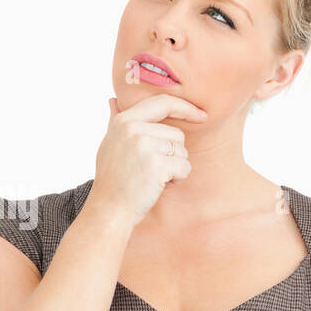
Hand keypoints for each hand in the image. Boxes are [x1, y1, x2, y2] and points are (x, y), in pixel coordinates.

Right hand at [86, 94, 207, 227]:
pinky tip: (158, 186)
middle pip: (177, 134)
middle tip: (153, 169)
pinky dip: (177, 179)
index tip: (202, 115)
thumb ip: (115, 121)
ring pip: (182, 151)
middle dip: (173, 154)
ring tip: (153, 178)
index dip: (185, 107)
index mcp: (124, 121)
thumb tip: (113, 100)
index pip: (162, 103)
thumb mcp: (109, 144)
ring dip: (175, 168)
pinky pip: (184, 167)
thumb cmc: (112, 179)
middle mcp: (133, 129)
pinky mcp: (157, 165)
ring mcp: (145, 146)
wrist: (109, 209)